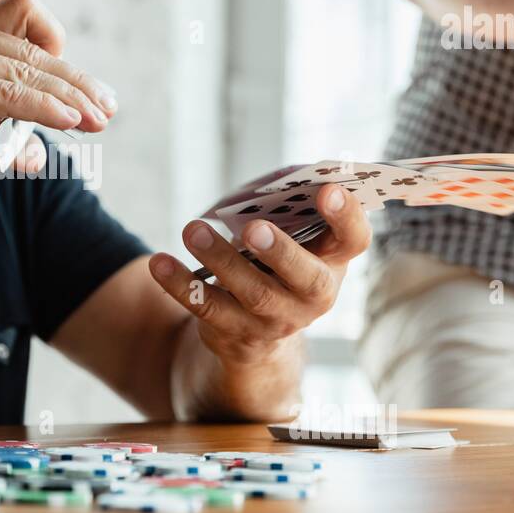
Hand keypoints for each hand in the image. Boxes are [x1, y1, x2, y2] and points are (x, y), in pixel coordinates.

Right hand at [0, 0, 115, 167]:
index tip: (88, 97)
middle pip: (38, 56)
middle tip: (108, 109)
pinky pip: (10, 94)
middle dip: (78, 86)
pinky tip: (70, 121)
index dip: (64, 69)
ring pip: (29, 74)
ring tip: (99, 120)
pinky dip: (44, 108)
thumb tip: (36, 159)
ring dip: (70, 99)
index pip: (28, 44)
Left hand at [147, 184, 369, 413]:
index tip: (328, 188)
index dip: (346, 215)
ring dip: (221, 260)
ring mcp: (277, 319)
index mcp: (334, 261)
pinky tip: (159, 262)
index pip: (354, 239)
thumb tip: (274, 181)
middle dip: (281, 251)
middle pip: (306, 278)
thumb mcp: (294, 238)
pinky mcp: (237, 331)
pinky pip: (208, 308)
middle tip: (253, 227)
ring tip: (193, 230)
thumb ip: (291, 210)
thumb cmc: (278, 261)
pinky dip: (181, 283)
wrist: (259, 328)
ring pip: (253, 293)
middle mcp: (314, 296)